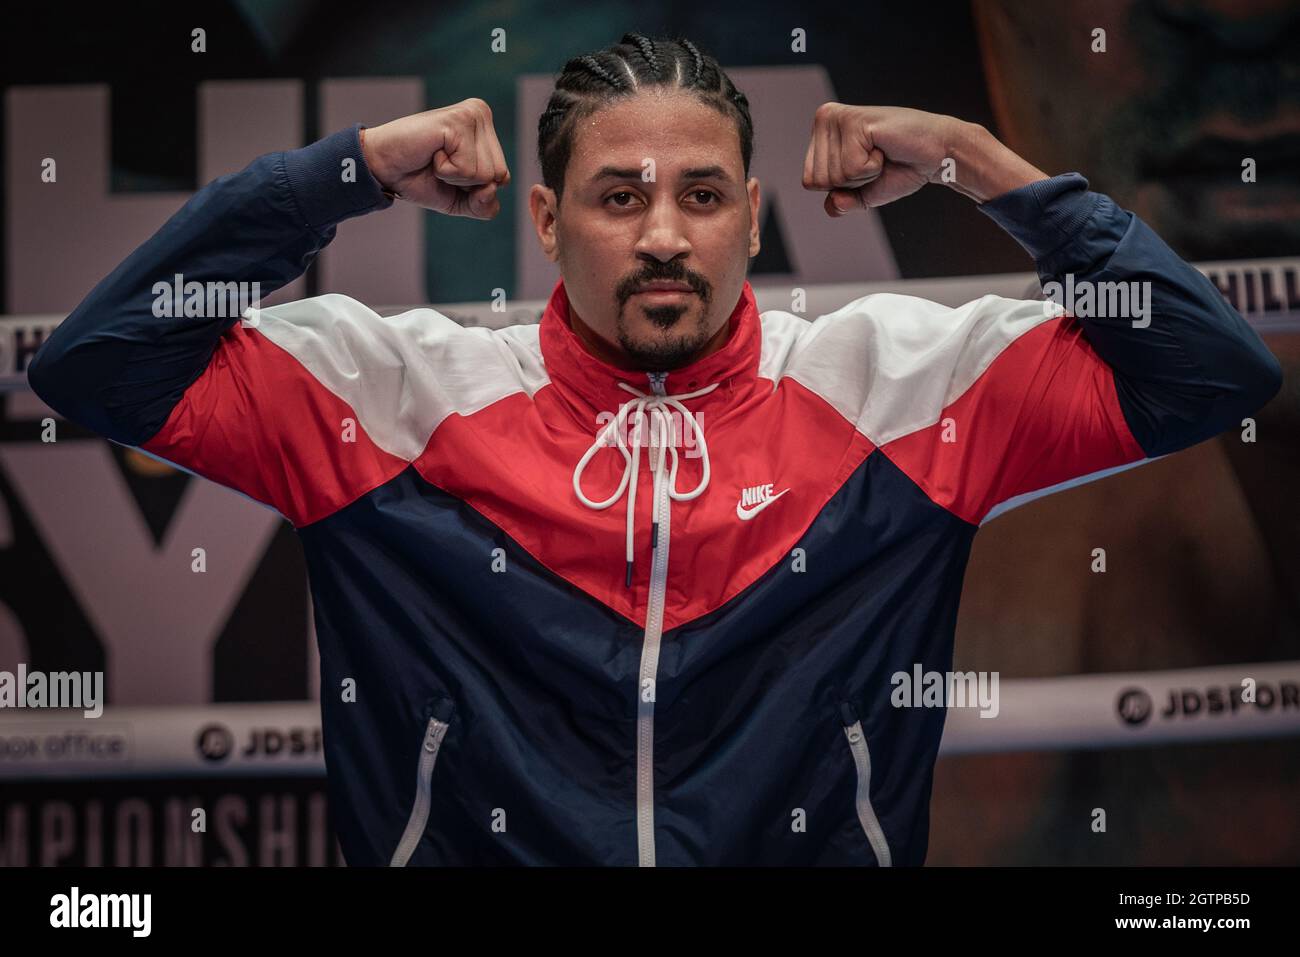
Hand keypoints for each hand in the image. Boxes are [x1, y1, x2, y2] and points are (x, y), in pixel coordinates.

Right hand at [361, 98, 510, 218]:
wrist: (382, 169)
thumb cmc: (419, 178)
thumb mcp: (460, 201)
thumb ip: (485, 205)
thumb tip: (492, 188)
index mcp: (486, 129)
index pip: (502, 177)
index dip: (474, 188)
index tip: (449, 171)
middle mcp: (481, 114)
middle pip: (499, 176)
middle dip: (466, 183)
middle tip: (440, 164)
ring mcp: (472, 115)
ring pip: (486, 174)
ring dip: (455, 176)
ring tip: (435, 157)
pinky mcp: (459, 121)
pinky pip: (468, 169)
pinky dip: (446, 171)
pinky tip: (432, 153)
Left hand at [801, 104, 1044, 212]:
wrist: (935, 154)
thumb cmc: (899, 168)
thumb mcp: (863, 193)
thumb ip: (842, 202)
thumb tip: (832, 205)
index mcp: (820, 134)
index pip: (810, 183)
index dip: (841, 188)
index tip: (864, 168)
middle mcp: (824, 120)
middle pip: (819, 180)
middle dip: (852, 182)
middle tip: (875, 161)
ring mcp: (837, 118)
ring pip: (835, 175)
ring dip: (864, 174)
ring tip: (880, 153)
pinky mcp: (854, 121)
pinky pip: (851, 168)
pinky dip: (872, 167)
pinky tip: (884, 148)